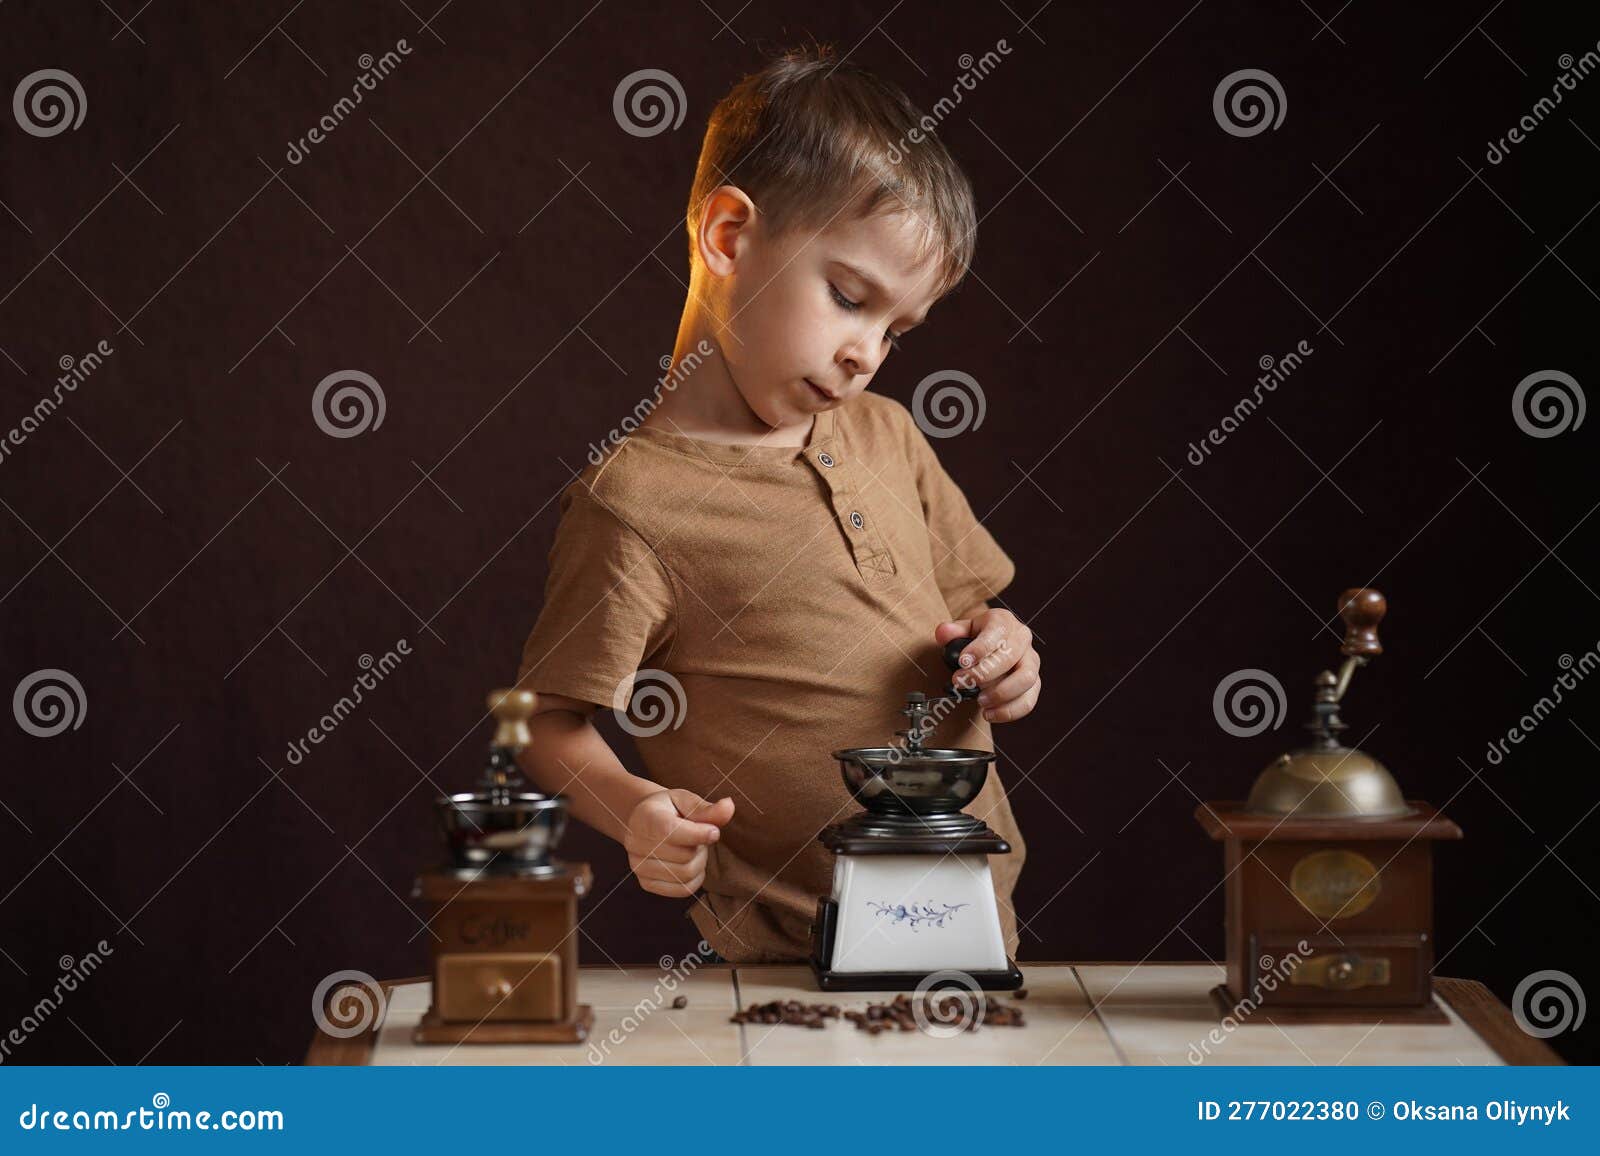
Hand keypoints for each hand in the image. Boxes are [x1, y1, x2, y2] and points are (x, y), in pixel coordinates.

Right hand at [623, 788, 734, 897]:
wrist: (643, 821)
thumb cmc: (668, 809)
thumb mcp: (685, 801)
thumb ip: (707, 808)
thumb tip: (729, 807)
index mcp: (646, 818)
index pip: (671, 832)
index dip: (699, 835)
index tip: (714, 832)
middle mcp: (636, 844)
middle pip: (685, 856)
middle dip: (700, 847)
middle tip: (697, 837)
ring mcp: (639, 866)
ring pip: (685, 875)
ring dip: (698, 863)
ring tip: (691, 849)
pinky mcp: (646, 883)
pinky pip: (682, 890)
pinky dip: (695, 879)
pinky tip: (690, 864)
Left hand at [935, 607, 1040, 723]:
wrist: (993, 647)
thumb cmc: (977, 638)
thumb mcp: (963, 631)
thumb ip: (952, 632)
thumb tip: (943, 633)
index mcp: (1004, 621)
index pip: (996, 632)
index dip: (979, 648)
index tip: (962, 662)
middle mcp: (1022, 639)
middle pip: (1009, 657)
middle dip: (983, 674)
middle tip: (961, 682)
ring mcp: (1031, 661)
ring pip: (1025, 679)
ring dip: (1000, 693)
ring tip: (979, 701)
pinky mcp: (1034, 683)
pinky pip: (1028, 700)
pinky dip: (1009, 711)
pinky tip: (989, 713)